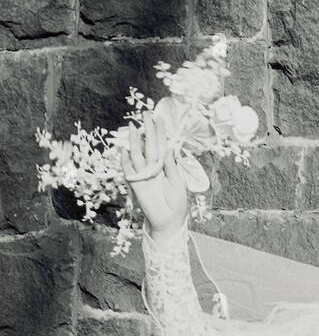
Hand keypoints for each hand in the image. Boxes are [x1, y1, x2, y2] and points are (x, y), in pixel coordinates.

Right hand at [120, 111, 188, 239]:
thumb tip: (169, 148)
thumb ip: (172, 166)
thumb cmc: (176, 203)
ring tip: (134, 127)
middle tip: (146, 114)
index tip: (159, 118)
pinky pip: (128, 170)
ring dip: (135, 141)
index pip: (161, 145)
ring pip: (137, 154)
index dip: (160, 133)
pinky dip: (125, 161)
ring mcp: (143, 175)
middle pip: (149, 146)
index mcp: (164, 166)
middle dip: (148, 130)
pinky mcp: (136, 184)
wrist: (169, 221)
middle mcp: (153, 168)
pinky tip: (124, 150)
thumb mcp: (178, 183)